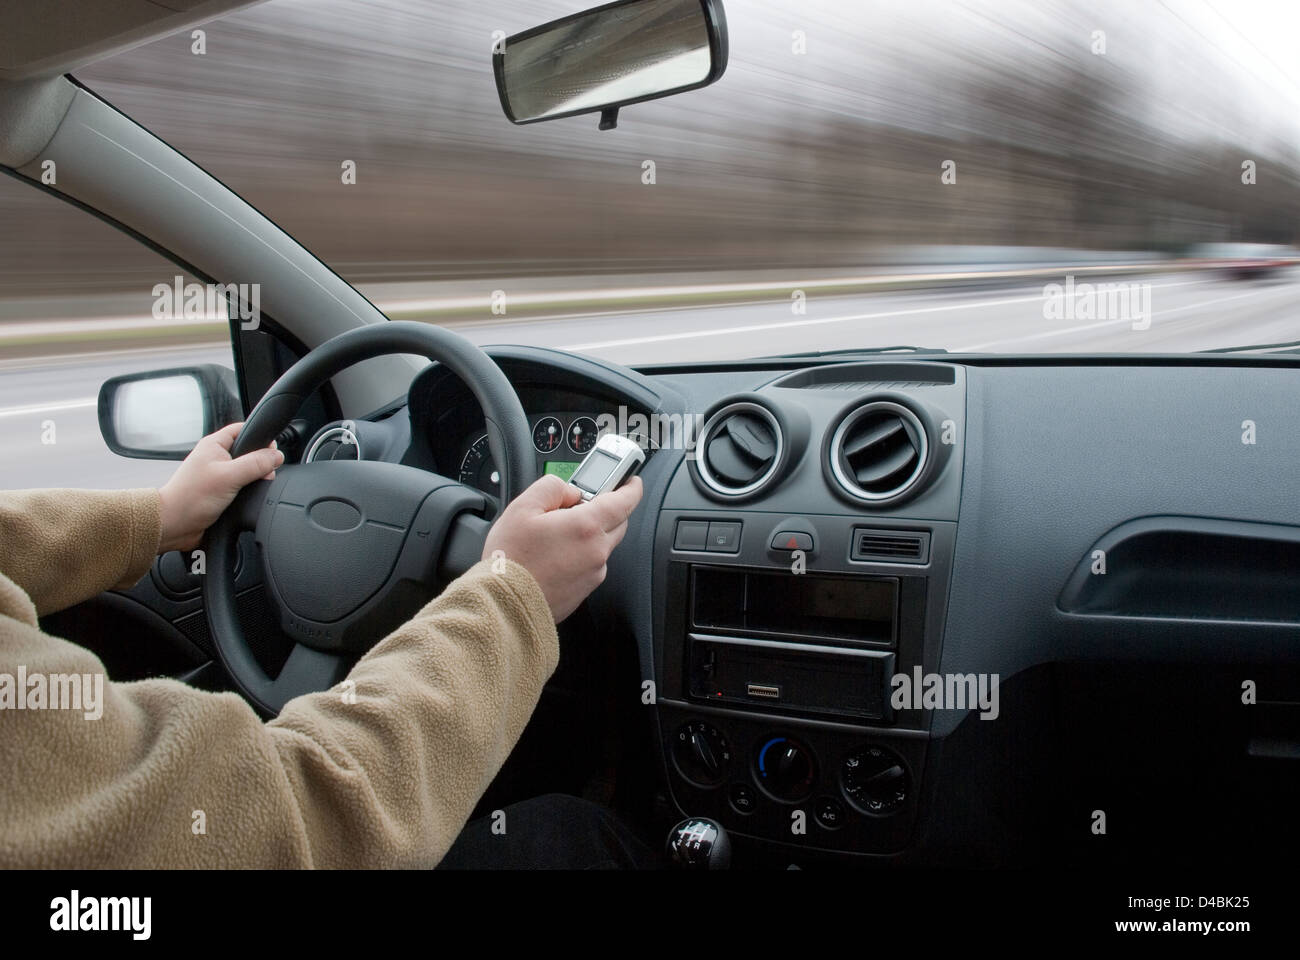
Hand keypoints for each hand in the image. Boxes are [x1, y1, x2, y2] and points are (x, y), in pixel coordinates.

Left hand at [157, 422, 283, 553]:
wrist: (175, 525)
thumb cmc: (190, 498)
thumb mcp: (229, 476)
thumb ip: (256, 464)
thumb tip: (277, 456)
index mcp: (214, 444)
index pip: (243, 429)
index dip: (260, 436)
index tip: (272, 450)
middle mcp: (217, 457)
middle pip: (250, 451)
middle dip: (262, 462)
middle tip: (263, 474)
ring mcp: (219, 475)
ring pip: (248, 470)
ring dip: (256, 479)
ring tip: (253, 488)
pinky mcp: (222, 492)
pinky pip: (244, 487)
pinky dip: (250, 491)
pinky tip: (248, 498)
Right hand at [481, 472, 642, 622]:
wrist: (503, 605)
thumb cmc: (510, 561)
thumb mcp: (522, 507)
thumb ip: (552, 488)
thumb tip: (569, 491)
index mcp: (585, 527)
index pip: (624, 501)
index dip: (631, 488)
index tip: (631, 481)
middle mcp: (596, 552)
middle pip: (618, 523)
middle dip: (607, 509)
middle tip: (581, 505)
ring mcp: (593, 574)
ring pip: (604, 545)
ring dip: (590, 534)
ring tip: (556, 534)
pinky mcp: (585, 590)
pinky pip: (592, 565)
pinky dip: (581, 555)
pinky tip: (554, 556)